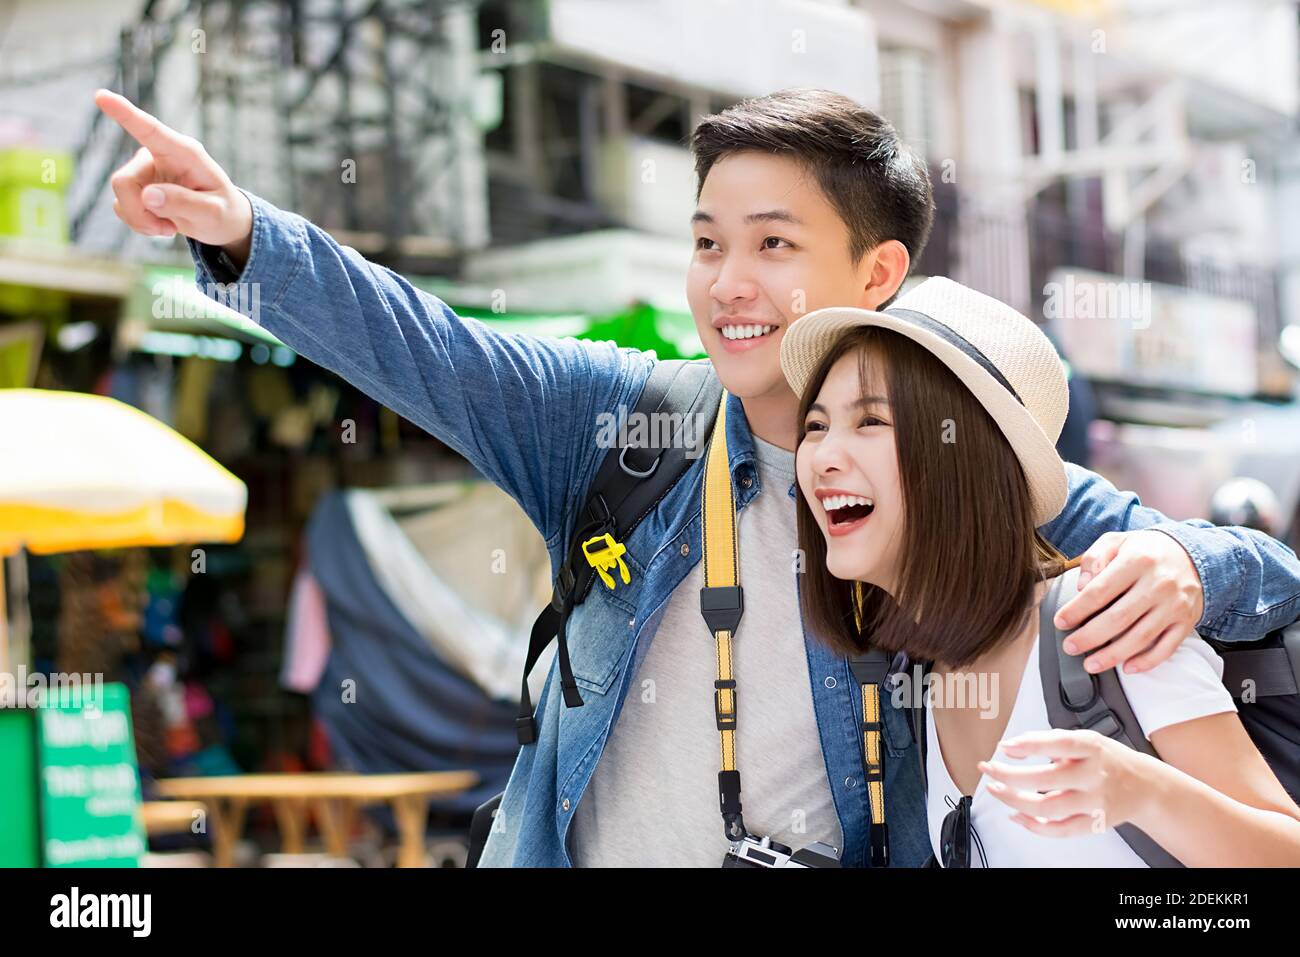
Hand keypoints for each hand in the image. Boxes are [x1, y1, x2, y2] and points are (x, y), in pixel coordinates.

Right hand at [94, 89, 252, 265]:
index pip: (150, 130)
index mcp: (184, 152)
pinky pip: (121, 206)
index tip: (101, 96)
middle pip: (123, 181)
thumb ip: (184, 203)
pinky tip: (161, 225)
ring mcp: (146, 170)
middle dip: (138, 213)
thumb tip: (148, 196)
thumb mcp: (214, 213)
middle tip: (166, 231)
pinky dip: (139, 223)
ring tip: (169, 227)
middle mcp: (159, 155)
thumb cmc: (223, 212)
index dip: (124, 113)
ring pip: (120, 196)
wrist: (222, 222)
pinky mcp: (138, 185)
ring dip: (141, 221)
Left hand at [977, 729, 1151, 836]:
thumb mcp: (1085, 739)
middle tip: (988, 769)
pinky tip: (1016, 815)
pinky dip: (1034, 825)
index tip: (1004, 747)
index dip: (1029, 745)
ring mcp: (1094, 802)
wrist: (1145, 787)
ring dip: (1014, 800)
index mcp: (1092, 748)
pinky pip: (1060, 830)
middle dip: (1009, 775)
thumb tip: (1013, 747)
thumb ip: (1049, 741)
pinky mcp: (1094, 823)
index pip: (1059, 743)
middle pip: (1046, 779)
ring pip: (1048, 808)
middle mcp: (1094, 775)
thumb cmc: (1108, 760)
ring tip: (996, 789)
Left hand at [1052, 529, 1203, 674]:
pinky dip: (1147, 662)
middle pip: (1119, 618)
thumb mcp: (1116, 541)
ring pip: (1141, 637)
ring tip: (1090, 664)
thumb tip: (1081, 587)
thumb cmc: (1144, 551)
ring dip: (1112, 655)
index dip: (1077, 610)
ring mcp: (1175, 605)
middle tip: (1069, 647)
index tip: (1060, 622)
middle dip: (1089, 637)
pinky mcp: (1187, 621)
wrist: (1192, 553)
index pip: (1100, 591)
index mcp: (1137, 560)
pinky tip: (1127, 667)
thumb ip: (1094, 558)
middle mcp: (1159, 584)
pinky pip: (1167, 648)